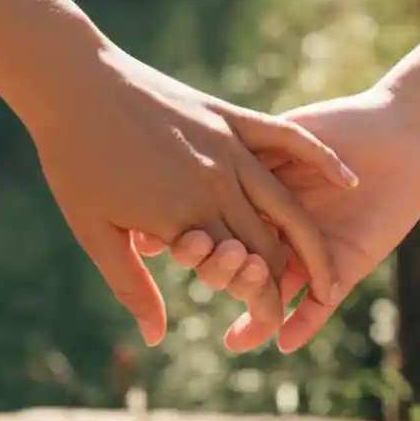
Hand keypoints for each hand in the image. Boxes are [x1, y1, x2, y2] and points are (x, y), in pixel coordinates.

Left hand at [27, 46, 356, 345]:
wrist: (72, 82)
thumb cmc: (74, 160)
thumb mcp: (95, 231)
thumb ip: (132, 286)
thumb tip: (154, 338)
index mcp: (182, 219)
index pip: (240, 275)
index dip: (262, 307)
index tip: (271, 329)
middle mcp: (214, 186)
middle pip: (269, 245)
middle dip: (288, 281)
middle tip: (302, 304)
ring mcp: (226, 147)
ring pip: (285, 203)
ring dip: (311, 239)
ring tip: (330, 265)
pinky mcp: (228, 115)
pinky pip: (285, 139)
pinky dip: (320, 160)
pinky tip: (347, 179)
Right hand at [145, 89, 419, 351]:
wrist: (401, 134)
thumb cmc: (339, 124)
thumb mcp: (280, 136)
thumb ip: (240, 157)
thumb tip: (183, 173)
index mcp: (254, 201)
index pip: (214, 230)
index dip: (191, 238)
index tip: (156, 244)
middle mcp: (276, 234)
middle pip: (239, 266)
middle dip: (220, 274)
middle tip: (204, 266)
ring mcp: (308, 255)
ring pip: (273, 293)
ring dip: (255, 312)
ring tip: (235, 332)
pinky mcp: (344, 269)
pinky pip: (319, 307)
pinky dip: (303, 325)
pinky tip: (283, 341)